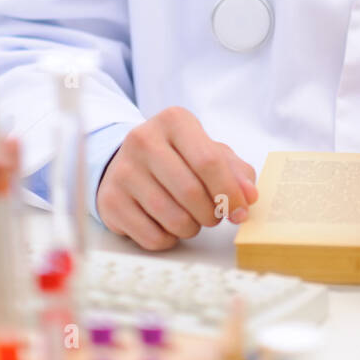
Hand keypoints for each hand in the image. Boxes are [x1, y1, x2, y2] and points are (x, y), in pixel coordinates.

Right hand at [96, 107, 257, 250]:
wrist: (128, 161)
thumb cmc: (178, 157)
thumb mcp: (209, 151)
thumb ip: (236, 171)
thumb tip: (248, 196)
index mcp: (174, 121)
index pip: (208, 161)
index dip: (230, 192)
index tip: (240, 211)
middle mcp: (143, 140)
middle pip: (190, 192)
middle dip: (211, 214)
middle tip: (214, 216)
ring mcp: (123, 170)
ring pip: (172, 217)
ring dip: (192, 227)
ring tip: (192, 218)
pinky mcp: (110, 200)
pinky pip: (151, 236)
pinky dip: (169, 239)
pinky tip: (168, 225)